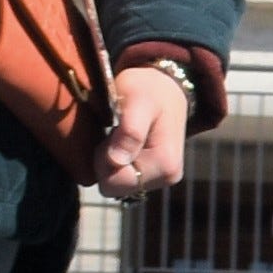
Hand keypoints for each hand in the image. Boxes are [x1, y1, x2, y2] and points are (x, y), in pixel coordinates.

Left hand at [93, 62, 191, 194]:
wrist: (167, 85)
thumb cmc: (149, 88)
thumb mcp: (136, 100)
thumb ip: (129, 131)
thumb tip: (117, 161)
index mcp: (165, 164)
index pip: (115, 183)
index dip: (103, 161)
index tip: (111, 134)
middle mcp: (168, 177)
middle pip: (116, 187)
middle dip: (107, 162)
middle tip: (116, 133)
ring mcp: (164, 178)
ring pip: (118, 184)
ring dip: (111, 161)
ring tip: (122, 135)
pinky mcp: (157, 175)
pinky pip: (124, 179)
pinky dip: (118, 163)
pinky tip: (125, 143)